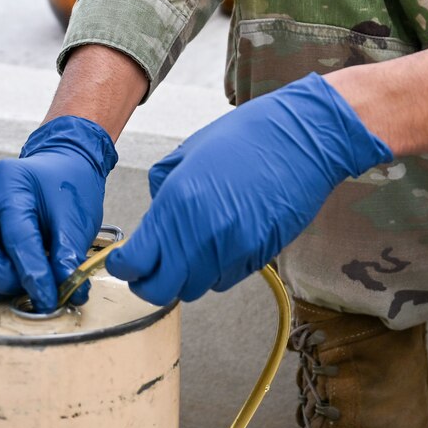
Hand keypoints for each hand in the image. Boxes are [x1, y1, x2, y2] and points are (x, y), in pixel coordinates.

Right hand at [0, 115, 116, 312]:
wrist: (53, 169)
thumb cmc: (64, 190)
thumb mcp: (77, 217)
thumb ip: (69, 256)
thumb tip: (71, 295)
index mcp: (10, 184)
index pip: (16, 238)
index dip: (33, 274)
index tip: (49, 300)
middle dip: (1, 280)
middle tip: (30, 286)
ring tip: (18, 280)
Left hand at [105, 74, 392, 303]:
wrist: (303, 138)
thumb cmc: (247, 136)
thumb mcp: (188, 152)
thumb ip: (162, 190)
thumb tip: (154, 221)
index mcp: (177, 203)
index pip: (135, 262)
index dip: (123, 268)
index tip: (124, 263)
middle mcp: (202, 233)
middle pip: (160, 291)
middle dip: (149, 283)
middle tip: (151, 269)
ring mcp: (233, 249)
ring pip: (194, 289)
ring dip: (186, 275)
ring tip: (193, 248)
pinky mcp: (259, 256)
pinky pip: (225, 279)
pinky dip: (216, 269)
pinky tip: (223, 242)